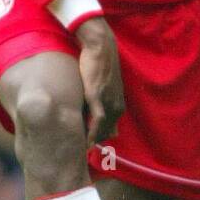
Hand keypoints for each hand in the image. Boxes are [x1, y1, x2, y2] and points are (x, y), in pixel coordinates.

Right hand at [76, 16, 124, 145]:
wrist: (100, 47)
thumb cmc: (99, 64)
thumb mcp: (105, 85)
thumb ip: (102, 98)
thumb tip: (95, 109)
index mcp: (119, 104)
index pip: (110, 129)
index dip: (100, 139)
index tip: (90, 148)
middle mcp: (116, 105)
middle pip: (106, 132)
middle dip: (96, 143)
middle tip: (83, 153)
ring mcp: (107, 102)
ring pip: (102, 129)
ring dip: (93, 141)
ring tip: (80, 150)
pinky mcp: (96, 97)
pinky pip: (96, 121)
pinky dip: (92, 133)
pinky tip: (84, 142)